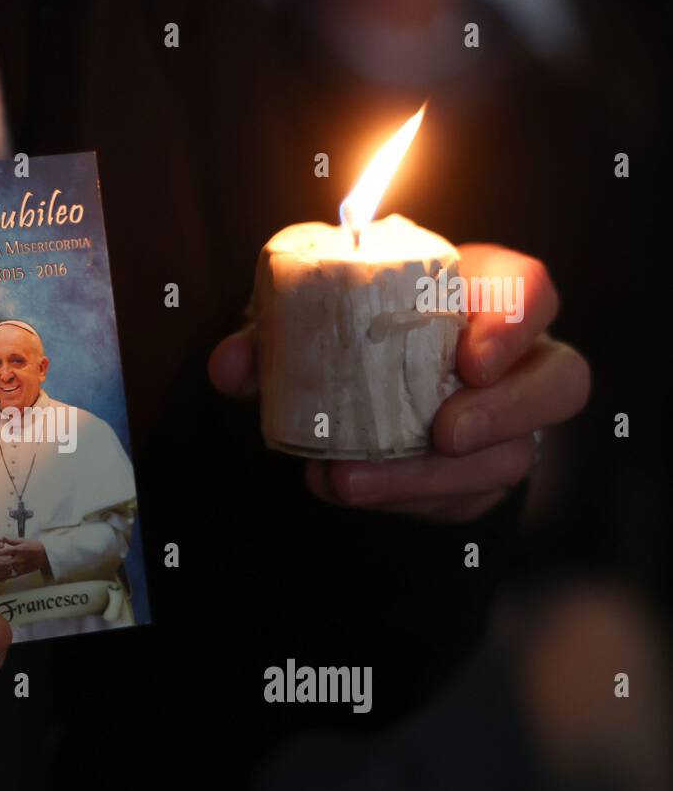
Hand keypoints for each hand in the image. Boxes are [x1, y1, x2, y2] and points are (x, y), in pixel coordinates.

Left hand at [0, 537, 49, 575]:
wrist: (46, 556)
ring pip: (7, 569)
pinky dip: (6, 573)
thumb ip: (11, 540)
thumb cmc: (35, 546)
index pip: (5, 551)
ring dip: (0, 568)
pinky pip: (12, 574)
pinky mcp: (23, 572)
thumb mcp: (23, 540)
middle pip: (4, 563)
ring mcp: (21, 567)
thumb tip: (1, 538)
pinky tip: (1, 572)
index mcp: (19, 550)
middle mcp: (20, 559)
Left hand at [209, 244, 589, 521]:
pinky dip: (400, 499)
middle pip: (560, 382)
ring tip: (350, 480)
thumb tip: (230, 366)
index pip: (530, 289)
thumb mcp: (300, 321)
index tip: (471, 358)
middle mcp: (511, 361)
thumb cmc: (337, 332)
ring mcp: (503, 426)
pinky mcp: (476, 480)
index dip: (516, 320)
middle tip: (445, 432)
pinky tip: (347, 491)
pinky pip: (461, 501)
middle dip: (505, 411)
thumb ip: (265, 336)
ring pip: (509, 457)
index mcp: (477, 294)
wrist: (341, 392)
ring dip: (427, 475)